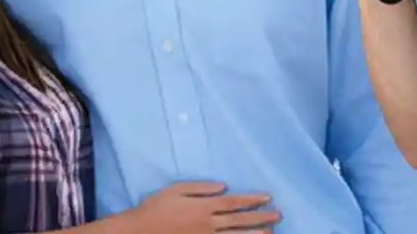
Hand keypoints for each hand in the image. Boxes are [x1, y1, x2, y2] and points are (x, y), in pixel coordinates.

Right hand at [126, 181, 280, 231]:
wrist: (138, 232)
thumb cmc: (155, 208)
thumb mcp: (176, 190)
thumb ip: (200, 187)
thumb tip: (223, 186)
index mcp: (203, 207)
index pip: (233, 203)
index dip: (252, 200)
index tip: (268, 198)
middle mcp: (207, 224)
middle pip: (239, 221)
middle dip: (260, 218)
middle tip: (278, 215)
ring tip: (271, 232)